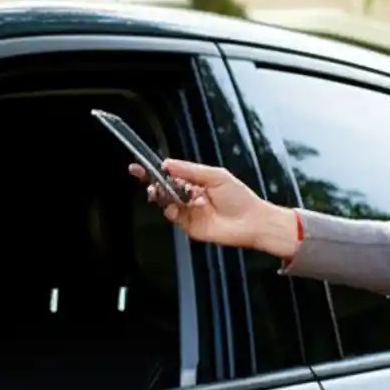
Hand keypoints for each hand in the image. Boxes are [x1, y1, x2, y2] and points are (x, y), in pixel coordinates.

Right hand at [129, 159, 298, 258]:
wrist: (251, 222)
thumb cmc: (239, 197)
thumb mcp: (215, 176)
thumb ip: (190, 170)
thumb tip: (167, 163)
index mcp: (197, 182)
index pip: (171, 175)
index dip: (155, 171)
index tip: (139, 167)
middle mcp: (190, 197)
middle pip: (164, 189)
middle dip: (154, 183)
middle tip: (148, 180)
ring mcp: (189, 212)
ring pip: (166, 203)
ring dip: (161, 196)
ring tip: (164, 191)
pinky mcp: (189, 227)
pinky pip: (173, 217)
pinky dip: (172, 210)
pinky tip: (181, 206)